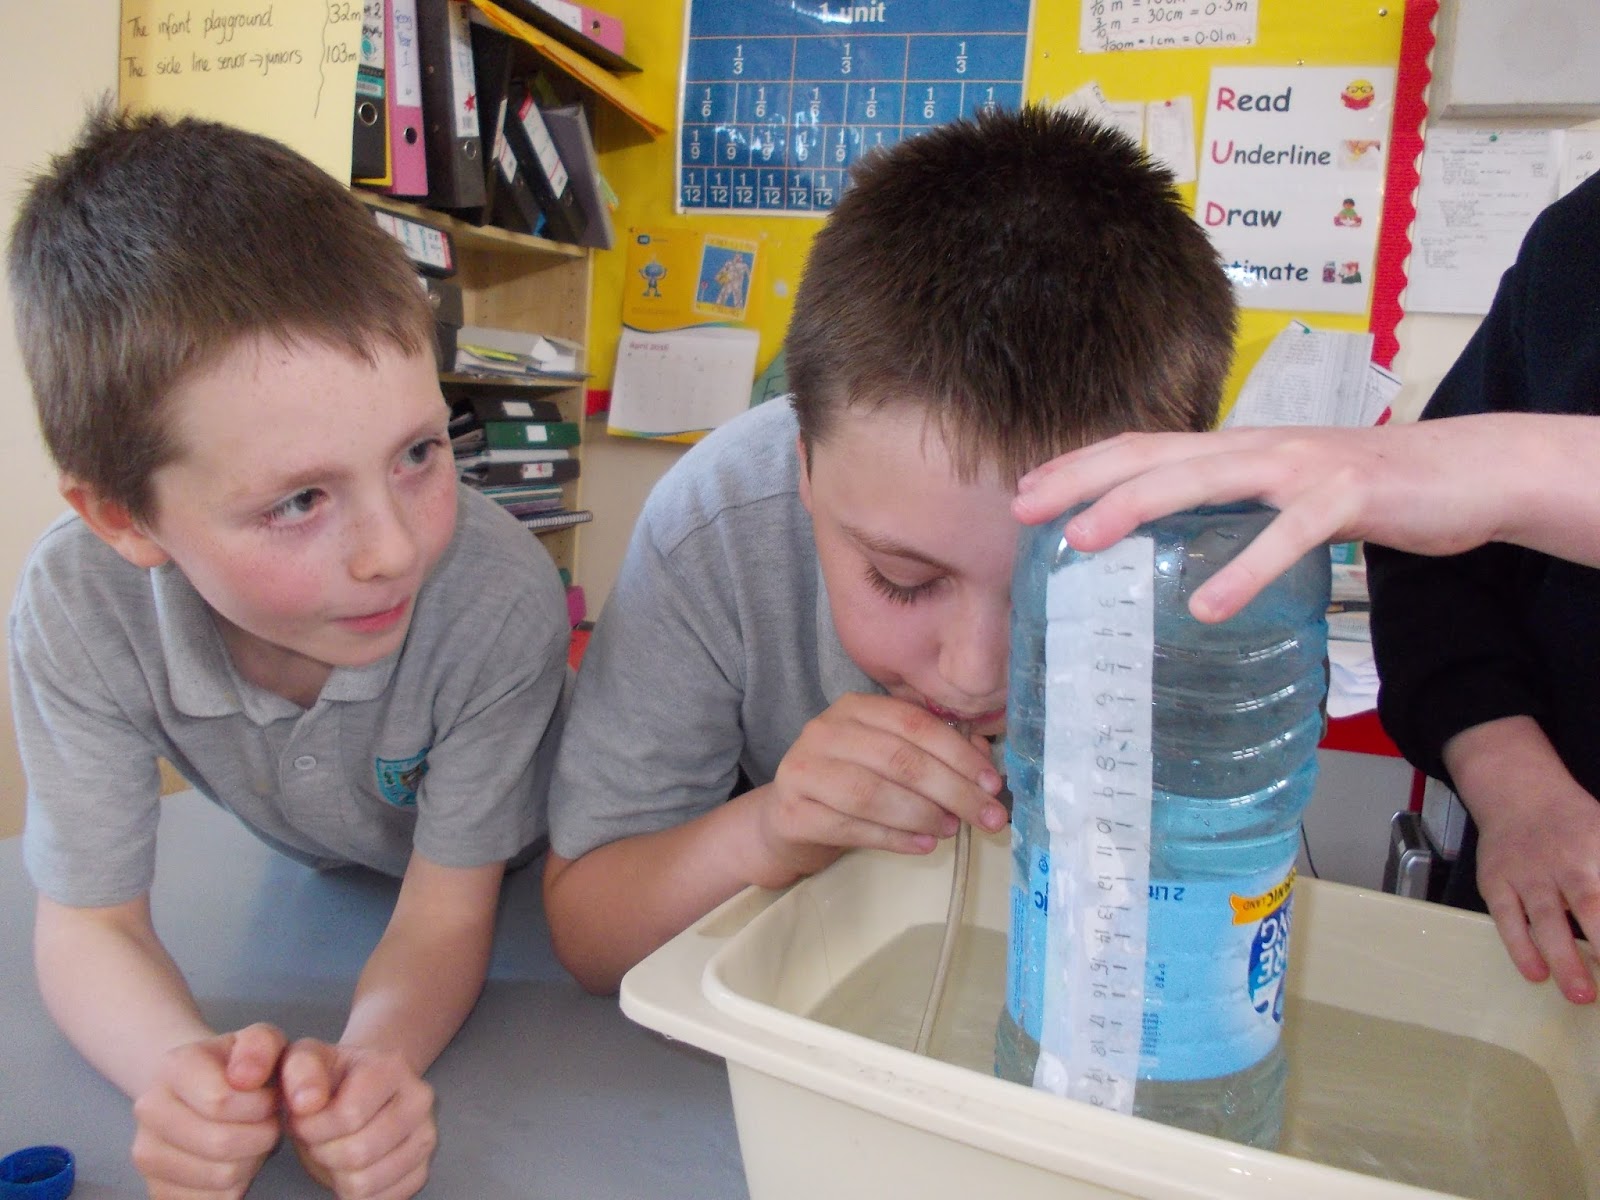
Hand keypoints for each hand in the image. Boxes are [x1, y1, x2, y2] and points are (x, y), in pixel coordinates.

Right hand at [130, 1022, 285, 1198]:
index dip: (260, 1105)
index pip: (220, 1101)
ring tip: (250, 1138)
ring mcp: (146, 1154)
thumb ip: (262, 1045)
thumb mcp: (261, 1040)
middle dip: (261, 1134)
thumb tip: (245, 1077)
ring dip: (251, 1161)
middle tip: (266, 1121)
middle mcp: (149, 1109)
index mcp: (173, 1067)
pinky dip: (236, 1187)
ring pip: (221, 1178)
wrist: (209, 1089)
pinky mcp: (156, 1190)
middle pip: (221, 1144)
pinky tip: (234, 1160)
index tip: (268, 1096)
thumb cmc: (242, 1066)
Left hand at [281, 1038, 436, 1198]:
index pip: (350, 1115)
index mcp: (392, 1067)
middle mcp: (419, 1100)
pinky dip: (355, 1193)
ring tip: (335, 1149)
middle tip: (319, 1136)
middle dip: (323, 1151)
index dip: (313, 1127)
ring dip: (336, 1174)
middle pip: (358, 1153)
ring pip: (366, 1182)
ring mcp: (425, 1136)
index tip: (304, 1120)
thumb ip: (301, 1069)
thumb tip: (308, 1102)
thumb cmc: (330, 1077)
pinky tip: (350, 1168)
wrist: (356, 1088)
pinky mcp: (421, 1169)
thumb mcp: (305, 1058)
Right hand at [751, 694, 1005, 887]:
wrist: (789, 819)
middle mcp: (824, 731)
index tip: (993, 784)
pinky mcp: (793, 812)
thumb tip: (983, 769)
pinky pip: (851, 827)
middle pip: (899, 759)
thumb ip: (936, 755)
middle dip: (952, 790)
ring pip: (873, 794)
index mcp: (854, 708)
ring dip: (922, 815)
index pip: (914, 723)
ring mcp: (803, 770)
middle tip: (988, 817)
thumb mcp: (891, 759)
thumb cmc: (850, 783)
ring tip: (951, 830)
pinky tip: (923, 846)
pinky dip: (894, 839)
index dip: (959, 754)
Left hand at [1012, 422, 1513, 621]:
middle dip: (1082, 480)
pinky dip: (1245, 569)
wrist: (1466, 470)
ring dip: (1136, 506)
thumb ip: (1230, 505)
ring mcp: (1301, 467)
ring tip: (1082, 540)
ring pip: (1204, 478)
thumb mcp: (1282, 491)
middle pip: (1154, 455)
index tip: (1025, 490)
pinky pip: (1289, 534)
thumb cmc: (1366, 486)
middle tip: (1022, 509)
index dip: (1082, 464)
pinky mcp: (1348, 496)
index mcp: (1237, 450)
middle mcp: (1257, 448)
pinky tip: (1206, 606)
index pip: (1143, 448)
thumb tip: (1173, 543)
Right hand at [1448, 717, 1599, 1004]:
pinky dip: (1520, 946)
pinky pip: (1506, 919)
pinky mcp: (1495, 882)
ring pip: (1545, 918)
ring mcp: (1525, 873)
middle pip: (1588, 904)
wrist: (1517, 794)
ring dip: (1563, 958)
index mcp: (1597, 847)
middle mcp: (1564, 860)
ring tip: (1580, 995)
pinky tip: (1536, 974)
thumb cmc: (1576, 825)